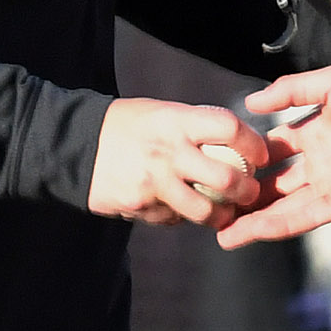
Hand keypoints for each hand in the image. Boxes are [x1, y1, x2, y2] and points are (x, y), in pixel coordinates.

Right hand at [90, 99, 277, 229]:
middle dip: (248, 191)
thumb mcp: (159, 112)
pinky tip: (177, 207)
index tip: (260, 155)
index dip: (253, 144)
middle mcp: (168, 152)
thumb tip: (231, 143)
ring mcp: (154, 183)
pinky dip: (181, 216)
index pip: (230, 129)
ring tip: (223, 213)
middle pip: (227, 179)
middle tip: (250, 192)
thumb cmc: (120, 125)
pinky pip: (174, 218)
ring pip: (205, 211)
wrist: (70, 145)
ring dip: (221, 215)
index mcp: (176, 121)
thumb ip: (193, 127)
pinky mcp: (141, 206)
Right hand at [215, 67, 330, 248]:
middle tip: (210, 211)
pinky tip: (255, 231)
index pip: (269, 154)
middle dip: (244, 200)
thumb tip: (250, 103)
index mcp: (311, 135)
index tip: (213, 170)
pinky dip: (280, 225)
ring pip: (285, 209)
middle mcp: (318, 164)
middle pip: (272, 188)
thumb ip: (288, 92)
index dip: (243, 162)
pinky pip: (308, 217)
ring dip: (255, 222)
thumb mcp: (325, 84)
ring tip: (222, 234)